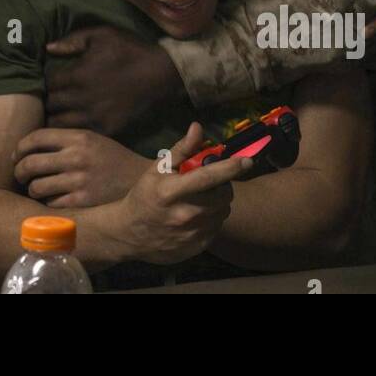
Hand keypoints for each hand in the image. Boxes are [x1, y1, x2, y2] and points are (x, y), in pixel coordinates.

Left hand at [13, 127, 151, 207]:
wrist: (140, 180)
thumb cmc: (112, 159)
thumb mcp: (92, 140)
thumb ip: (65, 141)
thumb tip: (30, 146)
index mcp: (78, 137)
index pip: (36, 137)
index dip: (20, 147)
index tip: (16, 155)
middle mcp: (76, 157)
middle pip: (30, 163)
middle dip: (19, 171)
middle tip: (19, 175)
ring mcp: (79, 180)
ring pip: (37, 187)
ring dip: (32, 189)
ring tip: (36, 189)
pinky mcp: (82, 202)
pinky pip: (51, 204)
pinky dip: (47, 203)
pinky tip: (53, 200)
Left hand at [44, 26, 184, 135]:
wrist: (159, 74)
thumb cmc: (129, 50)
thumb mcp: (101, 35)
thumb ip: (72, 41)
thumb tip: (48, 48)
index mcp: (77, 75)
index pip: (46, 84)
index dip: (44, 81)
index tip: (48, 81)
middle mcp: (81, 99)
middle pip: (50, 105)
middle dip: (48, 100)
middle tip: (50, 98)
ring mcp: (94, 117)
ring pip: (60, 124)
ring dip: (56, 118)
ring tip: (58, 113)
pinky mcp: (106, 129)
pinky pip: (80, 134)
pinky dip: (73, 130)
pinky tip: (74, 125)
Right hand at [116, 123, 250, 264]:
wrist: (129, 234)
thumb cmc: (143, 196)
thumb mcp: (156, 169)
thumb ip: (181, 150)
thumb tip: (198, 128)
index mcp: (172, 191)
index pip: (208, 177)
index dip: (230, 167)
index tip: (247, 161)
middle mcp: (185, 214)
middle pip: (222, 195)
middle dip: (223, 185)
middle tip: (211, 182)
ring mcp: (192, 234)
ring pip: (223, 212)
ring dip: (218, 202)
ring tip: (202, 199)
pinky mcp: (198, 247)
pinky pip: (217, 227)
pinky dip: (213, 218)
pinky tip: (197, 216)